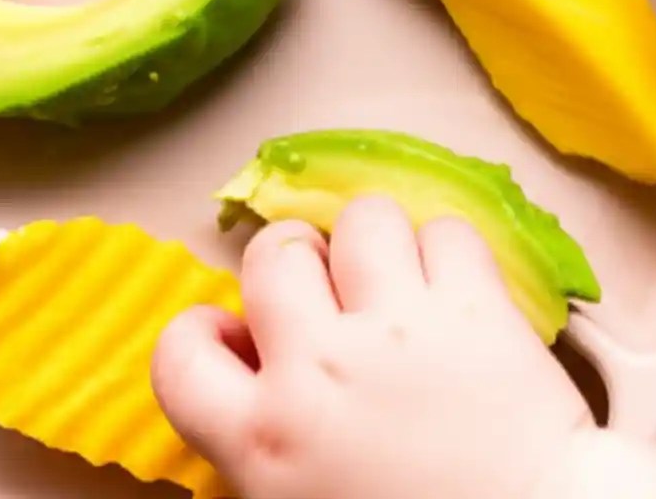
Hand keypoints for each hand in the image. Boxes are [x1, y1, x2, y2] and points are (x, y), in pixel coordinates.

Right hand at [151, 196, 594, 498]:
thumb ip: (259, 435)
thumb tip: (255, 361)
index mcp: (263, 437)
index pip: (180, 352)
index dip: (201, 331)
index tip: (233, 333)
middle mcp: (320, 368)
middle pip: (272, 254)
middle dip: (293, 262)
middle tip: (322, 288)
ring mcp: (398, 330)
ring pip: (359, 219)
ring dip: (371, 242)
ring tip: (393, 276)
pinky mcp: (475, 308)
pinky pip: (445, 229)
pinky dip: (447, 249)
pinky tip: (452, 285)